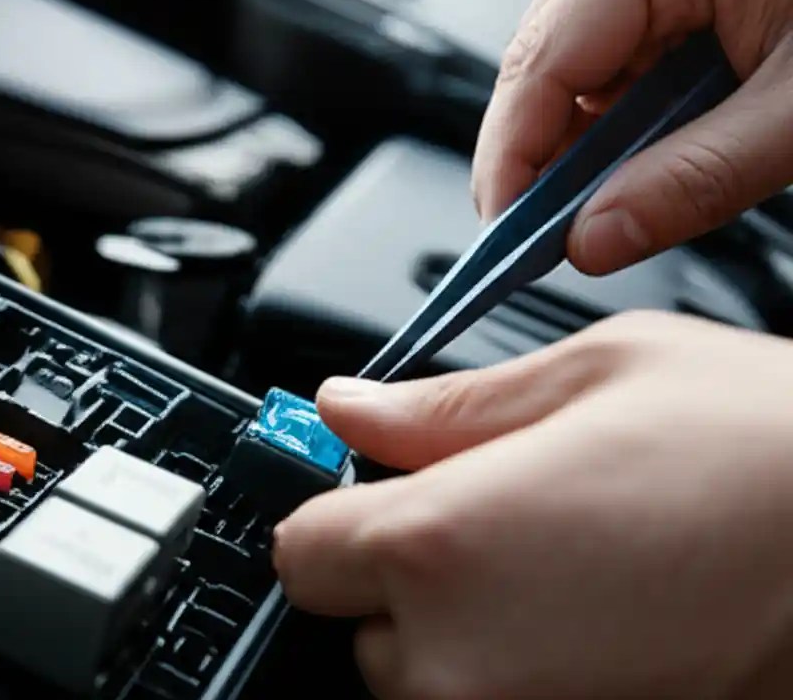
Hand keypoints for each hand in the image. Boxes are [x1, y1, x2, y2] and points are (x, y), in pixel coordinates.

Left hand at [272, 311, 792, 698]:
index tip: (380, 490)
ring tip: (568, 568)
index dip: (337, 510)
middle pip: (358, 620)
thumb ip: (439, 407)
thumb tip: (346, 407)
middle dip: (407, 571)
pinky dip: (521, 670)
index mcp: (442, 543)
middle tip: (502, 519)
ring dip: (462, 629)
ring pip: (421, 678)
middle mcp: (460, 660)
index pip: (299, 548)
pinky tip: (596, 617)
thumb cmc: (767, 457)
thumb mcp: (590, 377)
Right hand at [471, 0, 792, 274]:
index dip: (508, 155)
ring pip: (578, 79)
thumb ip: (697, 178)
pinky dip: (623, 135)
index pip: (539, 59)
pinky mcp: (680, 8)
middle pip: (543, 69)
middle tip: (538, 244)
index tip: (503, 236)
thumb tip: (592, 242)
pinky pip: (622, 75)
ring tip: (599, 216)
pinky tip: (639, 176)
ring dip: (586, 154)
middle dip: (537, 162)